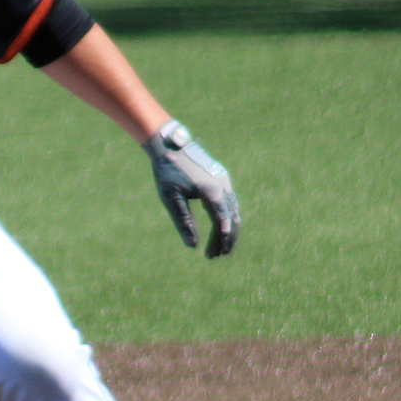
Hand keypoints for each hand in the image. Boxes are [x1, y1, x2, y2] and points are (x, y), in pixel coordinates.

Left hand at [144, 120, 239, 257]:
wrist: (171, 144)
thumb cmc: (167, 171)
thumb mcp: (171, 198)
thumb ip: (183, 221)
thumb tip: (192, 245)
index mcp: (211, 191)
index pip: (222, 222)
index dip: (221, 240)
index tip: (216, 254)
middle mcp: (222, 185)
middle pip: (231, 218)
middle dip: (227, 238)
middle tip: (217, 256)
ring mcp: (223, 180)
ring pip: (233, 210)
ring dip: (228, 229)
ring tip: (219, 246)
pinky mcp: (221, 177)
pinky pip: (230, 201)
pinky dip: (228, 217)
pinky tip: (220, 227)